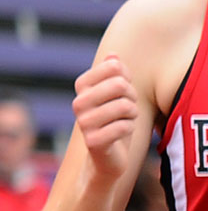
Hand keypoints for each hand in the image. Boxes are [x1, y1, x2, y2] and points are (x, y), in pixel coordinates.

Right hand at [72, 54, 138, 181]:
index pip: (113, 66)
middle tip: (128, 107)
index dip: (127, 77)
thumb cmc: (114, 119)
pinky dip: (129, 130)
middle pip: (120, 85)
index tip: (123, 90)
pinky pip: (123, 127)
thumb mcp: (117, 93)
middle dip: (132, 97)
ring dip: (132, 115)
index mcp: (81, 86)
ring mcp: (83, 122)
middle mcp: (78, 102)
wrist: (107, 155)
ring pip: (124, 106)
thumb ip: (114, 73)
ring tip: (125, 120)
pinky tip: (121, 134)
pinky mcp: (92, 141)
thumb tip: (113, 55)